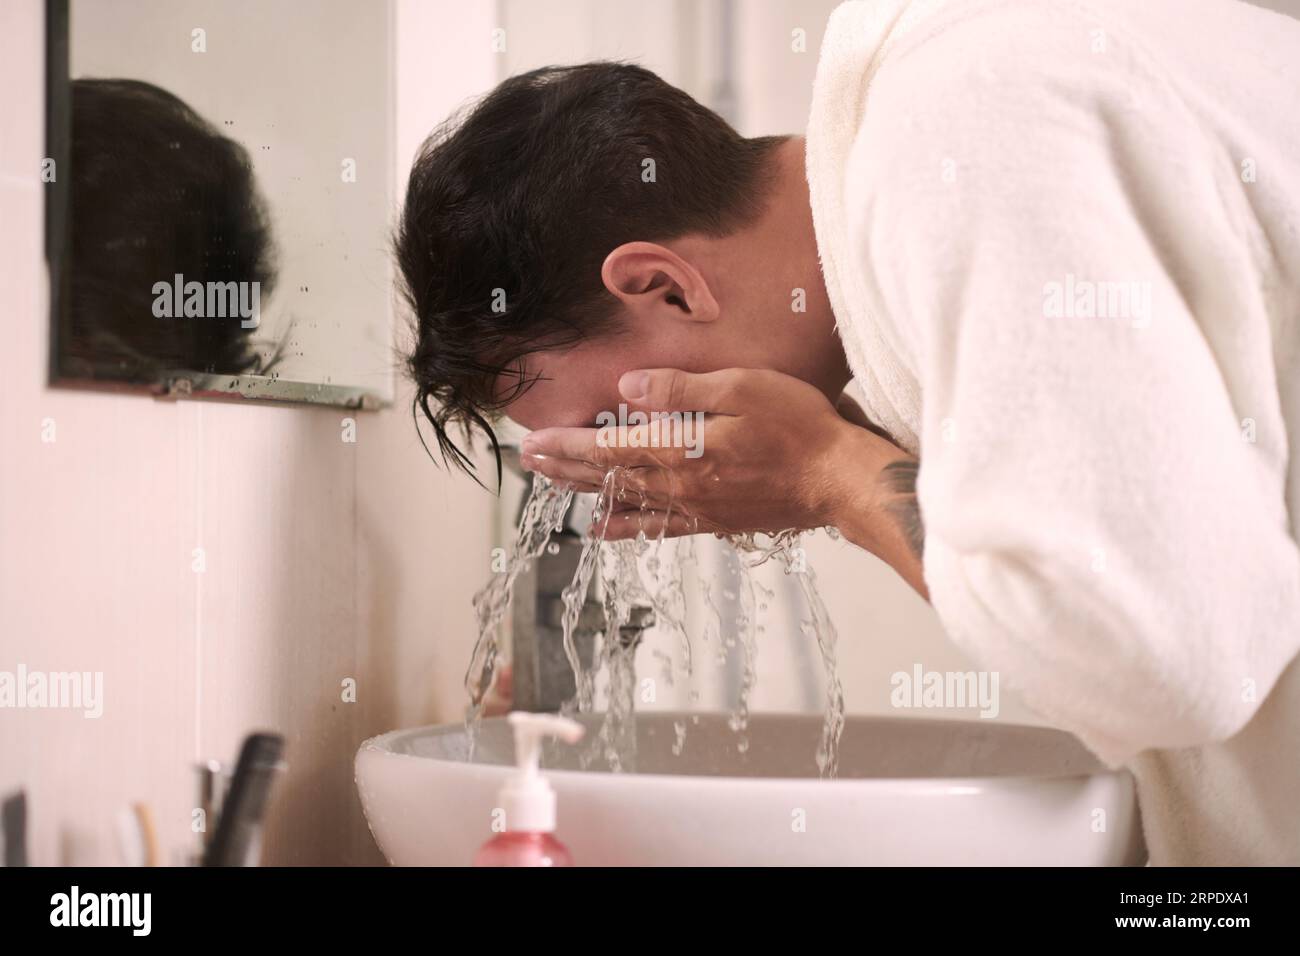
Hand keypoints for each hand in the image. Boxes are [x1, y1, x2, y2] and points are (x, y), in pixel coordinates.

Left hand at [519, 367, 904, 544]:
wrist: (838, 479)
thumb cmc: (797, 426)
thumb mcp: (741, 387)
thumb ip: (681, 390)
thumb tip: (627, 390)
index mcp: (682, 451)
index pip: (609, 448)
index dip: (568, 445)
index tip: (534, 442)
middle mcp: (680, 486)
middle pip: (609, 477)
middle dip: (565, 467)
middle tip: (529, 461)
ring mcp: (695, 507)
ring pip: (626, 502)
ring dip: (585, 492)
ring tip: (552, 485)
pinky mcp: (713, 520)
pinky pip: (658, 527)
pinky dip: (625, 526)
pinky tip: (604, 527)